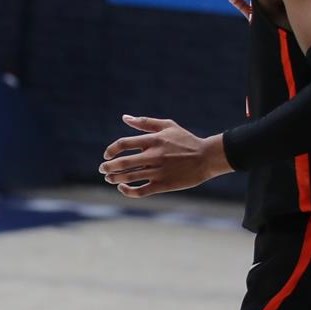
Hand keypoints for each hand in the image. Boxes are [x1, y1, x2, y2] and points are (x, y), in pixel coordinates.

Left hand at [99, 114, 230, 197]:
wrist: (207, 157)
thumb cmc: (186, 140)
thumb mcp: (168, 126)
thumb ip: (145, 122)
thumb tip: (124, 118)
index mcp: (154, 141)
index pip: (123, 144)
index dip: (111, 150)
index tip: (107, 155)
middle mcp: (154, 156)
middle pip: (122, 163)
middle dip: (108, 167)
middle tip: (103, 169)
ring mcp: (158, 171)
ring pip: (129, 178)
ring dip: (114, 179)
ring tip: (110, 178)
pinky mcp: (163, 185)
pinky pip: (140, 191)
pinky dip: (127, 191)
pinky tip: (122, 188)